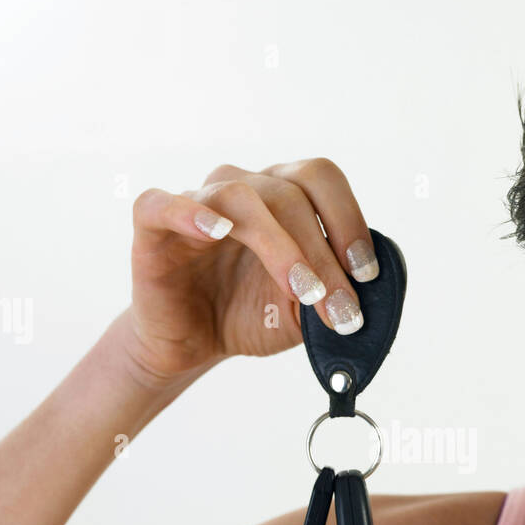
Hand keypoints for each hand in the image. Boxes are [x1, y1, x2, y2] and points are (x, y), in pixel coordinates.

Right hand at [123, 158, 379, 386]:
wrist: (193, 344)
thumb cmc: (247, 315)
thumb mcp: (303, 313)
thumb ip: (332, 297)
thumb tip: (371, 297)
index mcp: (283, 196)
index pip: (321, 180)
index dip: (349, 221)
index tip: (365, 274)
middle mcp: (244, 188)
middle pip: (290, 191)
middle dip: (323, 253)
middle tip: (338, 305)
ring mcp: (198, 201)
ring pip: (243, 197)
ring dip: (281, 245)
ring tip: (301, 292)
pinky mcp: (153, 225)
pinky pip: (163, 203)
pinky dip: (192, 212)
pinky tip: (218, 232)